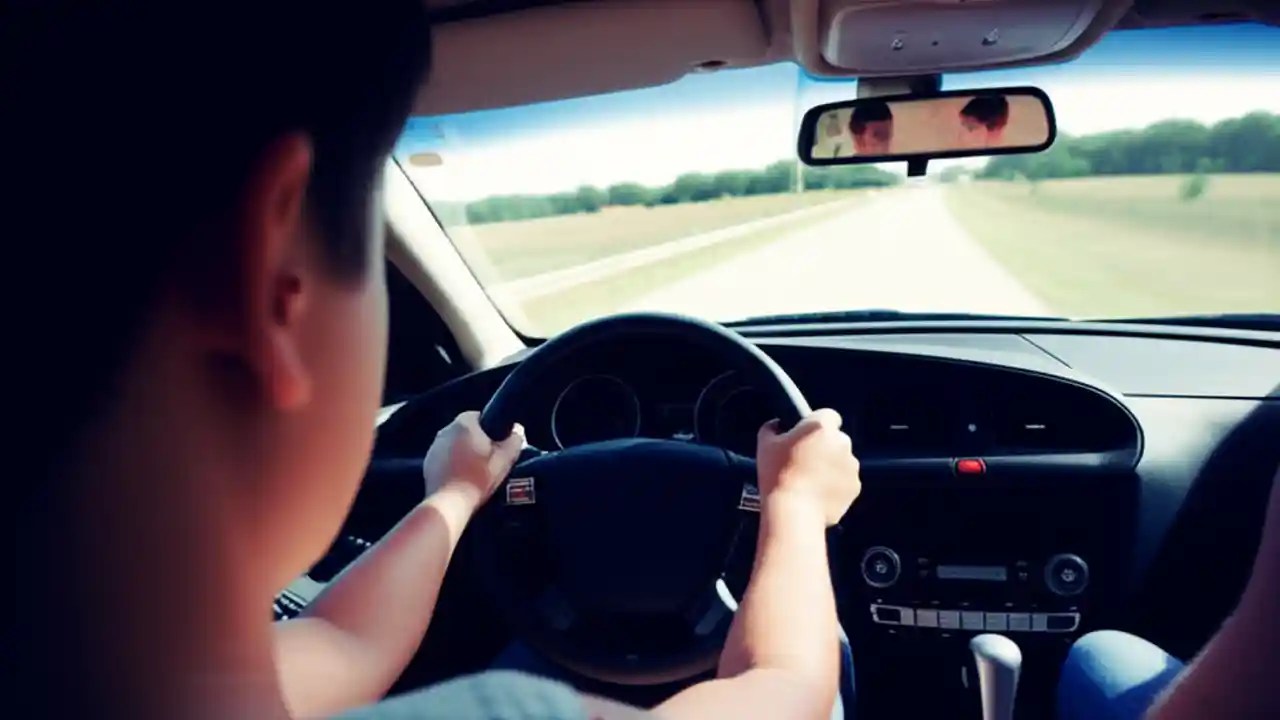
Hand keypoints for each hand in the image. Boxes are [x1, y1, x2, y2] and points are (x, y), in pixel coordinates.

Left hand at [424, 411, 524, 504]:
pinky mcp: (427, 464)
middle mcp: (445, 431)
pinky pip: (444, 458)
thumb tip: (517, 429)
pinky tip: (461, 478)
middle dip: (476, 440)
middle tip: (489, 458)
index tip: (498, 444)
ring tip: (475, 470)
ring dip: (463, 451)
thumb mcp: (505, 459)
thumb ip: (515, 440)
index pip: (479, 416)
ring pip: (454, 444)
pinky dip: (452, 463)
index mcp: (463, 424)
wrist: (450, 503)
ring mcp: (433, 447)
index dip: (491, 429)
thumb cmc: (479, 478)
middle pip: (465, 430)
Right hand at [756, 409, 860, 525]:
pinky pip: (846, 481)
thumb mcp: (765, 444)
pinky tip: (817, 493)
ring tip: (809, 481)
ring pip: (842, 460)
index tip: (805, 436)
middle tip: (803, 460)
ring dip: (830, 466)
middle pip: (836, 438)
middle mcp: (842, 442)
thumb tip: (776, 425)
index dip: (816, 424)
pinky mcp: (855, 486)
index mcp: (820, 426)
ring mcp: (851, 465)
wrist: (793, 512)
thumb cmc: (777, 475)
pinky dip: (836, 485)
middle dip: (824, 446)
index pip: (827, 414)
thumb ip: (772, 427)